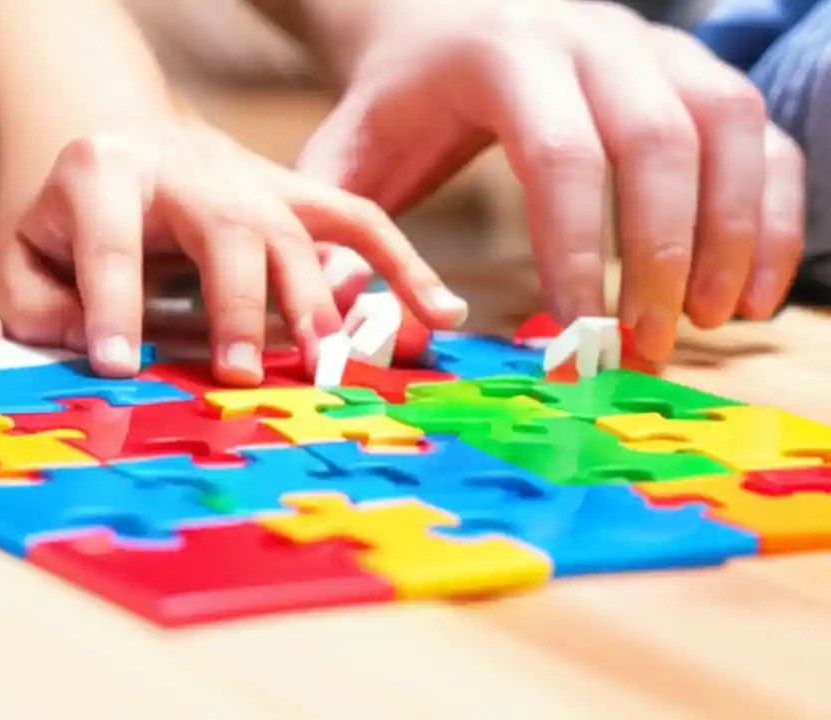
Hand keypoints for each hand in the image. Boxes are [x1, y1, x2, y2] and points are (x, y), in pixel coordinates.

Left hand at [0, 118, 469, 384]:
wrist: (114, 135)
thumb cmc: (68, 215)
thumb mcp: (23, 252)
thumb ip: (41, 308)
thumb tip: (95, 357)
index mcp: (104, 170)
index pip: (111, 240)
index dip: (112, 305)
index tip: (117, 368)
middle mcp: (186, 163)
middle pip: (226, 226)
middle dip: (237, 302)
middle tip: (239, 374)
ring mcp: (248, 173)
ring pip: (297, 230)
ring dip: (315, 302)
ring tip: (327, 367)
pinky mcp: (292, 190)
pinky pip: (359, 219)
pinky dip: (404, 264)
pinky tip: (440, 314)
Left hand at [297, 0, 805, 361]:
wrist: (443, 17)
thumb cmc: (397, 101)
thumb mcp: (347, 151)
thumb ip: (338, 227)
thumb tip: (340, 314)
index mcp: (505, 56)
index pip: (560, 154)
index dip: (577, 251)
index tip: (578, 335)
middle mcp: (592, 38)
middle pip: (659, 139)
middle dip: (662, 253)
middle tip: (647, 345)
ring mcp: (653, 47)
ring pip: (727, 128)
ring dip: (734, 233)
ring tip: (710, 324)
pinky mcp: (693, 69)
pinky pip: (761, 131)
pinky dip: (776, 212)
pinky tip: (757, 293)